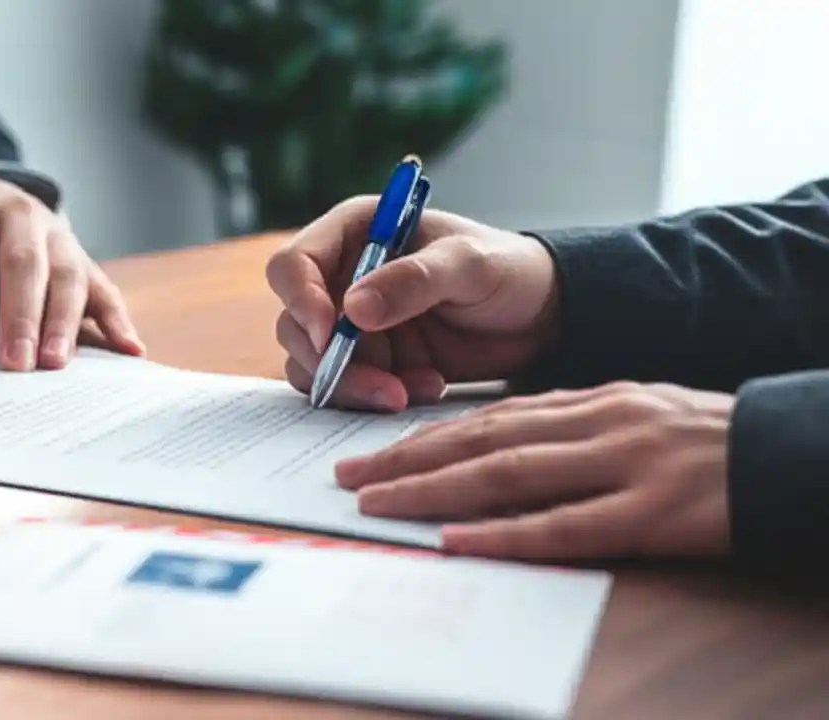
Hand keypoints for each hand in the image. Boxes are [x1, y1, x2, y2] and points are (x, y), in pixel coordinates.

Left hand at [0, 177, 143, 369]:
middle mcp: (19, 216)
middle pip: (23, 265)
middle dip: (19, 317)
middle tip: (14, 364)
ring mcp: (59, 237)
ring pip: (67, 276)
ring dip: (63, 323)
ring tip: (56, 364)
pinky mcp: (87, 260)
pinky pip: (106, 290)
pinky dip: (119, 321)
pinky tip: (129, 349)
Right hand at [266, 197, 559, 410]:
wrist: (540, 317)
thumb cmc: (506, 270)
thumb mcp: (468, 265)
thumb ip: (413, 280)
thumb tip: (352, 308)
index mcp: (355, 233)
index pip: (294, 265)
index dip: (301, 299)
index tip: (329, 333)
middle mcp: (341, 278)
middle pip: (294, 324)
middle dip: (331, 361)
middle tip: (382, 386)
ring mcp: (351, 324)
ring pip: (312, 364)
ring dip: (355, 386)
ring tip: (411, 391)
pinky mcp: (367, 362)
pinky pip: (344, 388)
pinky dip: (376, 397)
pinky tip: (427, 387)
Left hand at [336, 382, 732, 559]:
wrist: (791, 449)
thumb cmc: (706, 443)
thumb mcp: (634, 418)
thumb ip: (570, 428)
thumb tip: (499, 448)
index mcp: (590, 399)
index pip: (489, 415)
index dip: (426, 436)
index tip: (374, 453)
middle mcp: (597, 422)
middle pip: (483, 440)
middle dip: (410, 460)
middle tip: (349, 479)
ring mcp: (624, 464)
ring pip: (510, 474)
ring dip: (436, 491)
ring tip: (379, 505)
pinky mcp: (653, 510)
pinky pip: (566, 525)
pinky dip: (505, 533)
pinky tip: (457, 540)